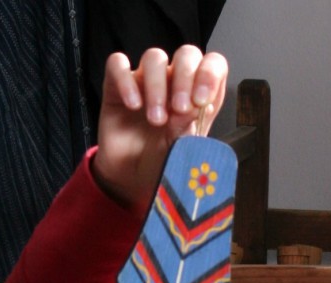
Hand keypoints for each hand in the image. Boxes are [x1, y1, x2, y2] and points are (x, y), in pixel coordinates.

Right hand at [91, 45, 228, 210]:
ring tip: (155, 119)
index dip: (210, 74)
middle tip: (179, 108)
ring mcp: (145, 81)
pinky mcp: (117, 86)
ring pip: (154, 57)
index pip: (213, 64)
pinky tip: (132, 105)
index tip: (201, 99)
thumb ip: (189, 129)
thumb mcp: (180, 152)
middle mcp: (174, 82)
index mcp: (197, 95)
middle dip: (185, 78)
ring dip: (157, 86)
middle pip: (186, 55)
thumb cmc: (160, 163)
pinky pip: (118, 65)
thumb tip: (195, 106)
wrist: (129, 179)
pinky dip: (126, 81)